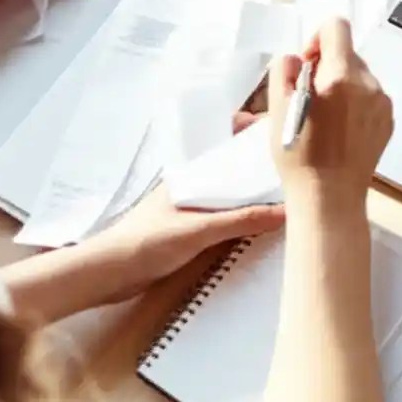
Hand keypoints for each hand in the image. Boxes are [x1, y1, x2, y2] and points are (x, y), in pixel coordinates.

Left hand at [3, 112, 284, 321]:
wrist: (110, 274)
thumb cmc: (145, 243)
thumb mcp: (198, 230)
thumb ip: (240, 220)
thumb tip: (284, 212)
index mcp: (191, 174)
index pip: (223, 141)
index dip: (247, 130)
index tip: (276, 127)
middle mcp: (193, 186)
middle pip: (231, 166)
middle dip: (257, 161)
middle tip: (291, 161)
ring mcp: (192, 208)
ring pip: (230, 192)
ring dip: (252, 191)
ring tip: (284, 190)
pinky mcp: (191, 231)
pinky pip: (225, 216)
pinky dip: (244, 216)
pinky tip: (260, 224)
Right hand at [268, 19, 393, 211]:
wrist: (329, 198)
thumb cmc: (299, 156)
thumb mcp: (277, 108)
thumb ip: (285, 70)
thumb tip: (298, 59)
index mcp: (341, 76)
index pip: (336, 27)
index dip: (316, 38)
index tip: (307, 63)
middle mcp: (369, 84)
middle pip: (348, 53)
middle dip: (326, 66)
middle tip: (308, 97)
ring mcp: (382, 104)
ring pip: (359, 76)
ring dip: (340, 86)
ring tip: (323, 118)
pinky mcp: (387, 122)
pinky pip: (369, 98)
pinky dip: (354, 104)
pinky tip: (339, 130)